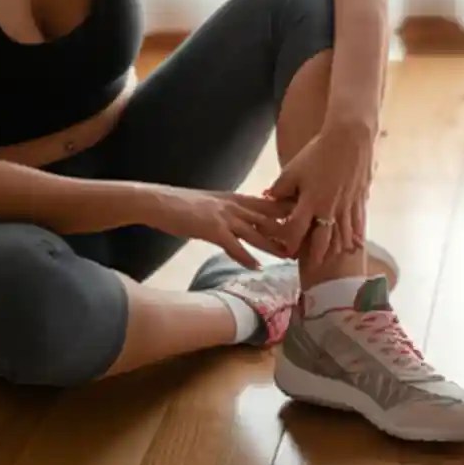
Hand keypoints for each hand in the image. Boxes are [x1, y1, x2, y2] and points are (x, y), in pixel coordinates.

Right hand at [142, 185, 293, 269]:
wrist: (158, 202)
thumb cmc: (181, 205)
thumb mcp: (211, 203)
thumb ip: (228, 210)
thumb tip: (240, 218)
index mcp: (234, 198)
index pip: (267, 204)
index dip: (286, 211)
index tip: (304, 217)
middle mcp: (233, 206)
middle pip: (267, 218)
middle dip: (287, 229)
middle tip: (305, 239)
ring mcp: (223, 217)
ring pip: (256, 232)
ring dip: (273, 245)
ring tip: (289, 255)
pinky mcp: (211, 229)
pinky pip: (233, 245)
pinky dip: (246, 257)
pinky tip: (256, 266)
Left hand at [267, 122, 375, 264]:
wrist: (350, 139)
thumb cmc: (318, 153)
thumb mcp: (293, 169)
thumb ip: (280, 187)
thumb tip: (267, 198)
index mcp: (310, 202)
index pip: (296, 231)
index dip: (289, 243)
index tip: (285, 251)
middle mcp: (329, 209)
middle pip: (322, 240)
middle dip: (315, 255)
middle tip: (311, 266)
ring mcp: (346, 206)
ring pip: (341, 236)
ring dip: (335, 250)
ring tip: (331, 260)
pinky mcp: (358, 200)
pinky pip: (357, 224)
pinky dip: (355, 237)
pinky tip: (354, 246)